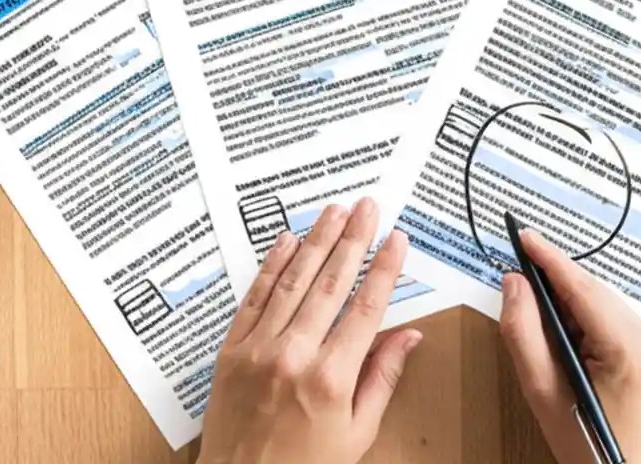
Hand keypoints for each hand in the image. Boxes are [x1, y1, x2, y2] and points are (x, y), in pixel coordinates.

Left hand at [197, 198, 422, 463]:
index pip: (367, 308)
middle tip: (367, 206)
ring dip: (315, 241)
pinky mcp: (231, 352)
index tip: (397, 240)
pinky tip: (288, 242)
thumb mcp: (357, 434)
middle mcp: (294, 356)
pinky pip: (254, 298)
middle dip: (353, 239)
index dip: (385, 268)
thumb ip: (382, 378)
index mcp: (332, 378)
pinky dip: (271, 267)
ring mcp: (258, 350)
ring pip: (292, 281)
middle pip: (331, 283)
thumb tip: (409, 336)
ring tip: (333, 211)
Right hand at [500, 230, 640, 463]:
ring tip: (532, 306)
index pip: (581, 287)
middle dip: (552, 278)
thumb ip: (523, 332)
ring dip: (565, 298)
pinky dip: (579, 313)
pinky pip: (606, 315)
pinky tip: (558, 327)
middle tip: (514, 272)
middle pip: (590, 290)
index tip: (522, 234)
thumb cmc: (587, 443)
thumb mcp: (542, 390)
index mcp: (626, 346)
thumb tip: (514, 283)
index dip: (549, 257)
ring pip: (597, 300)